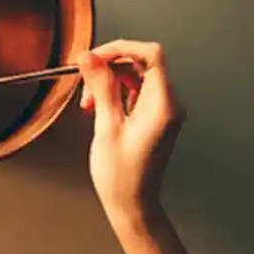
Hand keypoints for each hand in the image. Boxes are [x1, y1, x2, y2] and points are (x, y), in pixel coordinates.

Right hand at [79, 40, 204, 253]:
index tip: (94, 57)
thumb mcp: (106, 126)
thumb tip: (90, 57)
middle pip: (141, 63)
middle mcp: (168, 104)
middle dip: (109, 67)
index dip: (120, 48)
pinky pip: (136, 91)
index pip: (150, 55)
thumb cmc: (121, 175)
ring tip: (88, 103)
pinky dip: (115, 93)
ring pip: (135, 76)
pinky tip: (98, 108)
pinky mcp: (155, 117)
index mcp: (162, 105)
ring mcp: (163, 111)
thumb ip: (101, 87)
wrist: (133, 205)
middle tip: (85, 82)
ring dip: (108, 81)